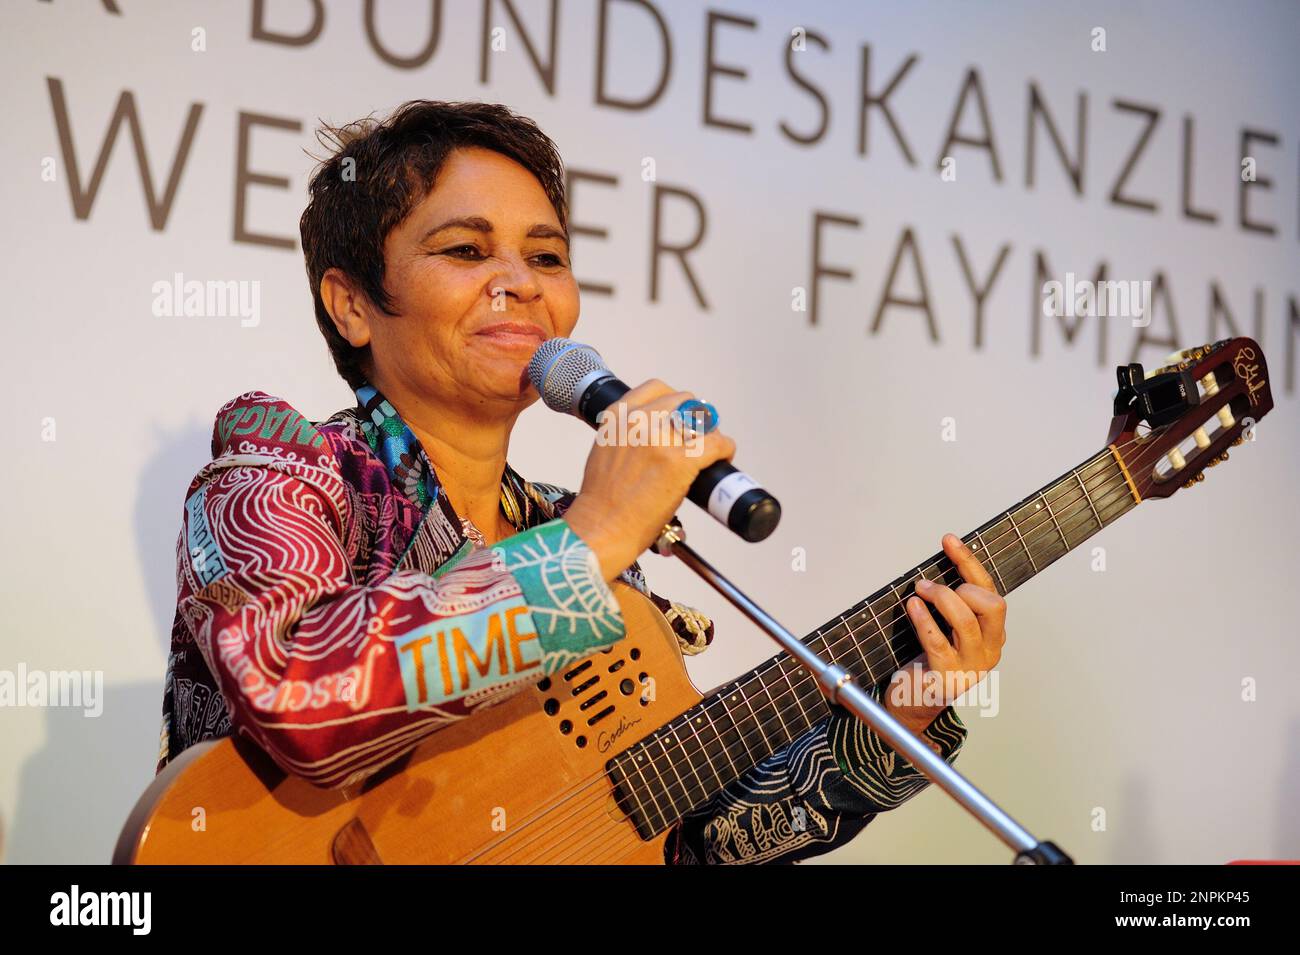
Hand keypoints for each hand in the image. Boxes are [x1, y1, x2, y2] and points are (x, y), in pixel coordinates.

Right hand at [563, 379, 736, 582]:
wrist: (601, 528)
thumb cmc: (601, 499)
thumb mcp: (604, 450)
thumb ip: (624, 434)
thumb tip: (651, 435)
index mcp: (617, 416)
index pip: (657, 388)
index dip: (674, 401)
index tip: (679, 414)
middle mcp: (639, 422)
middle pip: (684, 400)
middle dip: (694, 415)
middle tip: (697, 435)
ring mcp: (660, 440)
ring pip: (703, 418)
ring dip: (711, 431)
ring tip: (710, 447)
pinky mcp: (681, 462)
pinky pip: (716, 443)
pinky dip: (725, 448)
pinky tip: (723, 457)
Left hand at [884, 533, 1007, 734]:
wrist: (916, 701)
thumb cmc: (930, 660)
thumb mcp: (948, 629)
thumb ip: (952, 603)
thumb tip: (940, 565)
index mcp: (993, 633)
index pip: (989, 590)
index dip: (969, 562)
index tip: (948, 540)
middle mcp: (989, 649)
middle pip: (992, 606)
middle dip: (962, 587)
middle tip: (931, 586)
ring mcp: (971, 666)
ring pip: (966, 623)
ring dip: (941, 598)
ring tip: (920, 590)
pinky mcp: (947, 677)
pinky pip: (939, 643)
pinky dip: (924, 620)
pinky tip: (913, 606)